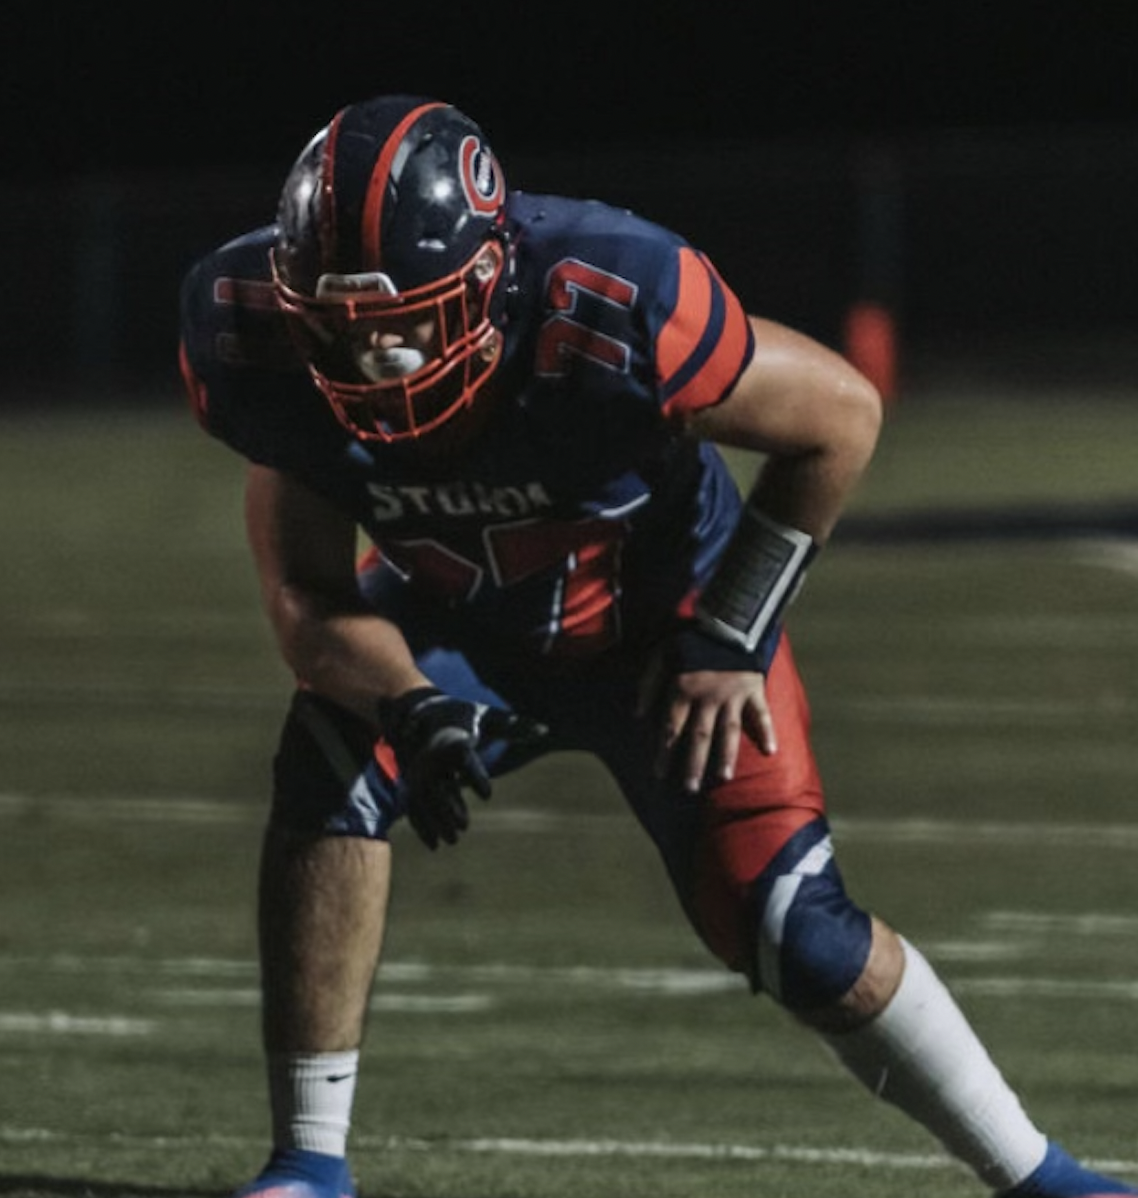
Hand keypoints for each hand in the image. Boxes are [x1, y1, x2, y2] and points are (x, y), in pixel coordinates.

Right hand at [378, 687, 546, 848]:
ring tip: (453, 840)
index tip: (487, 795)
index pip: (462, 757)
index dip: (474, 775)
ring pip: (423, 798)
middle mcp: (433, 755)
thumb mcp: (489, 719)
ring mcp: (419, 770)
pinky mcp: (412, 782)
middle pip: (437, 782)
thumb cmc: (465, 718)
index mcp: (454, 738)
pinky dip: (422, 825)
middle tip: (465, 826)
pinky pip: (413, 805)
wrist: (424, 714)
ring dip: (435, 819)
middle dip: (447, 805)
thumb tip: (544, 730)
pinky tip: (435, 845)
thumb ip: (514, 727)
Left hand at [637, 624, 777, 793]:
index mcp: (683, 689)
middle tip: (688, 788)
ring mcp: (732, 694)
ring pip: (728, 731)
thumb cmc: (689, 637)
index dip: (663, 752)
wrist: (725, 618)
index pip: (671, 728)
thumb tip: (637, 714)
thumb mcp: (660, 654)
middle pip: (699, 736)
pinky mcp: (753, 688)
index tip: (658, 775)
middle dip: (692, 764)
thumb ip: (647, 684)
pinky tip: (769, 752)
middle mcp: (707, 696)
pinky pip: (761, 714)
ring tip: (722, 778)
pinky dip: (767, 732)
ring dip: (725, 756)